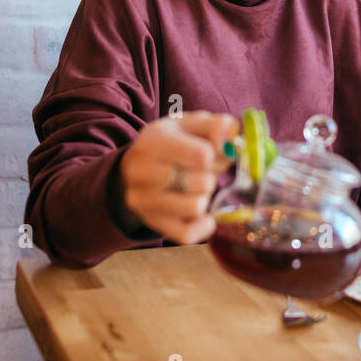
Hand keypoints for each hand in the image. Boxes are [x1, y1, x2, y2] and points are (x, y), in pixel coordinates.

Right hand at [117, 110, 237, 244]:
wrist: (129, 171)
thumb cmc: (167, 145)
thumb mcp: (187, 126)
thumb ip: (214, 126)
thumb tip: (231, 133)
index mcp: (153, 141)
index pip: (203, 156)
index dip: (216, 155)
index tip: (211, 153)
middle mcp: (142, 171)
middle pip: (201, 183)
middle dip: (210, 177)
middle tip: (201, 172)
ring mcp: (143, 200)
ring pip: (196, 207)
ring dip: (204, 198)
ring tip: (194, 189)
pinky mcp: (151, 223)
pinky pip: (187, 234)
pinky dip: (201, 224)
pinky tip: (198, 212)